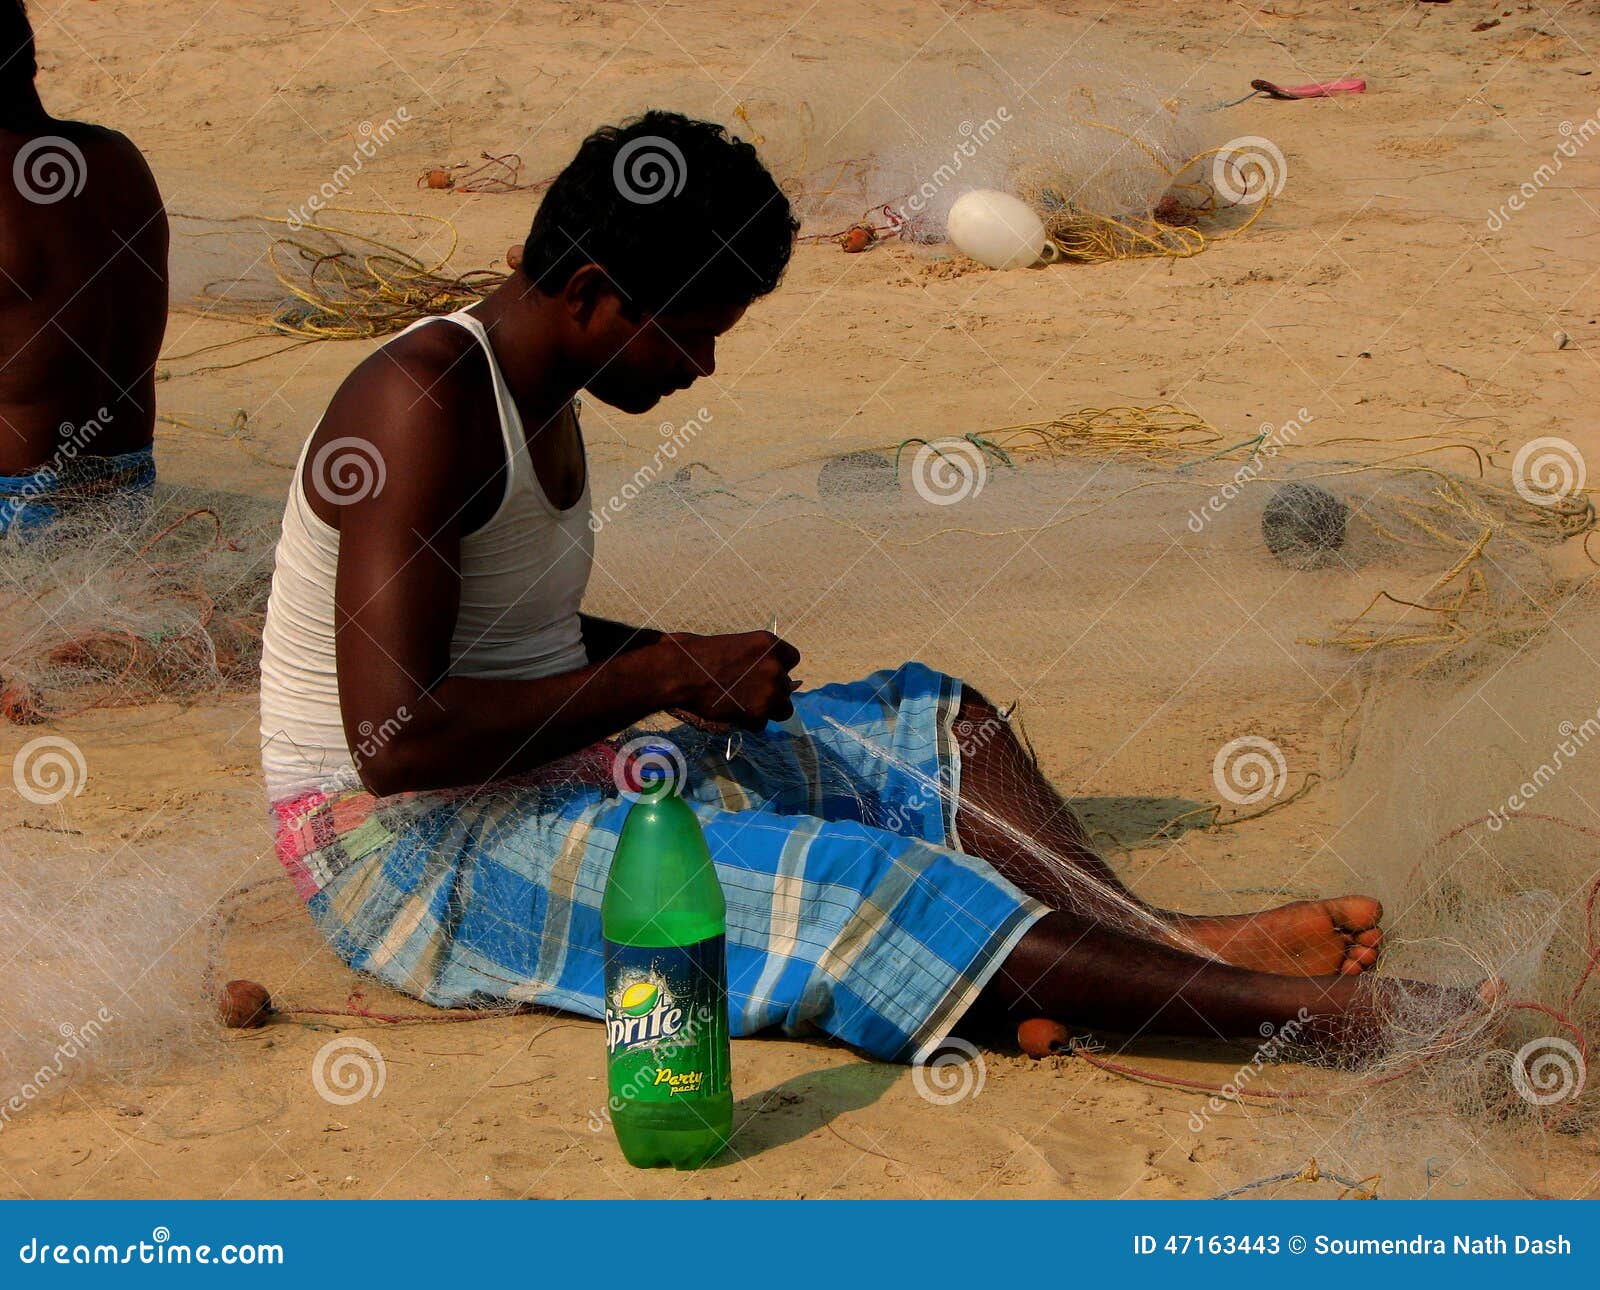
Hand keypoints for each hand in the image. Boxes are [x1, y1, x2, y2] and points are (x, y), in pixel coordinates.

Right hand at [662, 630, 800, 730]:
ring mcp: (769, 690)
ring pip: (783, 709)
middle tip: (746, 693)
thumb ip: (759, 659)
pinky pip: (762, 724)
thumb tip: (777, 676)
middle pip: (786, 687)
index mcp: (770, 644)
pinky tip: (731, 713)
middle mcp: (775, 666)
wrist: (680, 673)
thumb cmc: (700, 655)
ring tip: (744, 706)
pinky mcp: (758, 712)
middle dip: (770, 692)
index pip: (792, 659)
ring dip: (767, 710)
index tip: (766, 675)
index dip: (779, 668)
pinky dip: (748, 723)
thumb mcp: (738, 646)